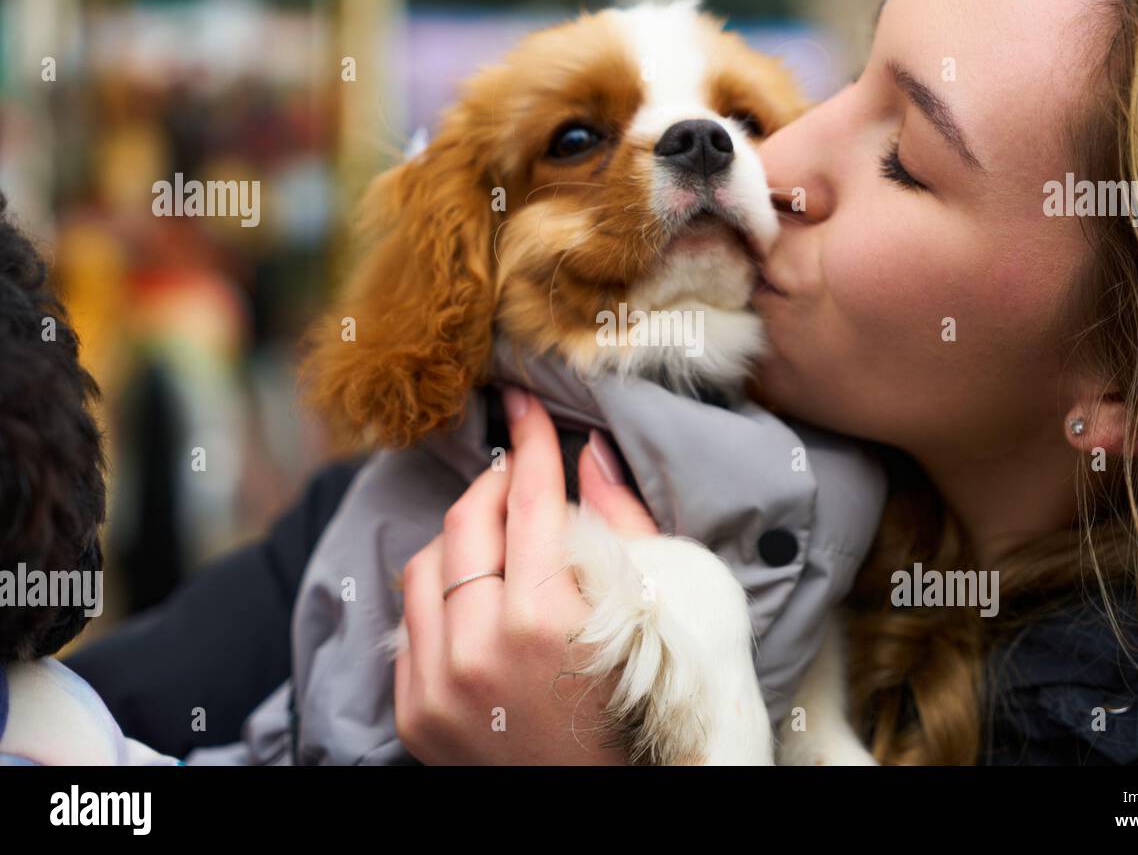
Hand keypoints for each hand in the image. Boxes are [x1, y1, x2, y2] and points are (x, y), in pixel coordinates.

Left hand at [394, 385, 658, 763]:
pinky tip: (481, 606)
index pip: (528, 500)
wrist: (602, 801)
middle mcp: (479, 651)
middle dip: (493, 483)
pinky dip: (443, 601)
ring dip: (462, 542)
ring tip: (501, 548)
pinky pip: (410, 625)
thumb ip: (622, 526)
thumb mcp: (660, 612)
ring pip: (423, 566)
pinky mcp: (414, 715)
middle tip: (517, 473)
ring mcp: (437, 687)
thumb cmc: (647, 706)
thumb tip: (591, 454)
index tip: (524, 402)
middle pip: (465, 521)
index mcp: (547, 620)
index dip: (530, 441)